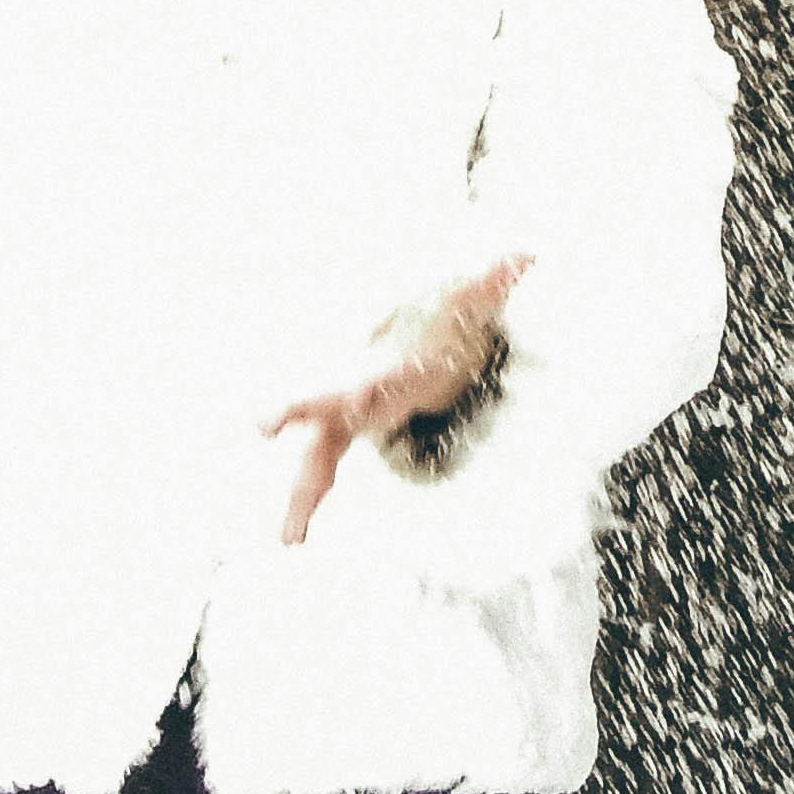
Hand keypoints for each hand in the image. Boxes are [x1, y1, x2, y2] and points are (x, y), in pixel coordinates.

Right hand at [266, 255, 528, 542]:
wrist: (409, 327)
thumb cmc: (436, 319)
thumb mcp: (466, 304)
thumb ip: (493, 282)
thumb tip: (529, 254)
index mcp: (381, 364)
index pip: (358, 376)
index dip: (340, 391)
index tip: (322, 403)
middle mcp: (353, 388)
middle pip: (321, 408)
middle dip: (296, 415)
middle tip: (265, 424)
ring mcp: (344, 415)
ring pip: (315, 455)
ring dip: (301, 493)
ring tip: (288, 539)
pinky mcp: (344, 433)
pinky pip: (320, 471)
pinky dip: (307, 500)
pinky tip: (294, 536)